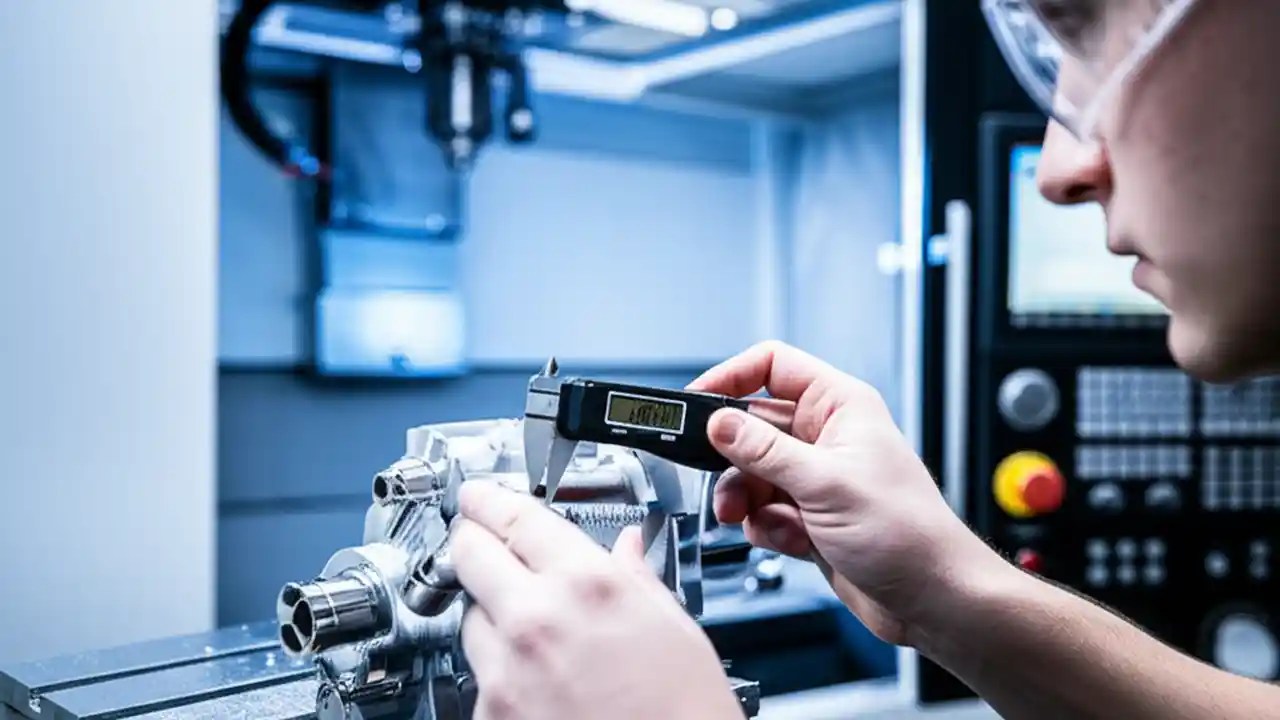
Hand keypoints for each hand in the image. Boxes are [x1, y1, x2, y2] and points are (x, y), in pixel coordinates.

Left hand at [450, 481, 745, 719]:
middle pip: (469, 555)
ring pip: (470, 618)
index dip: (488, 498)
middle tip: (489, 545)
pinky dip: (501, 672)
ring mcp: (506, 674)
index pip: (512, 516)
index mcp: (588, 585)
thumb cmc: (686, 715)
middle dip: (477, 544)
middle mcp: (536, 622)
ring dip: (494, 614)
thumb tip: (626, 549)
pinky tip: (544, 682)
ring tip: (543, 636)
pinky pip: (480, 676)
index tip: (478, 493)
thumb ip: (636, 579)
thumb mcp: (676, 630)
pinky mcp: (491, 716)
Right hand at [690, 341, 1010, 646]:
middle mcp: (827, 436)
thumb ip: (764, 451)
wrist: (931, 598)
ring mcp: (817, 477)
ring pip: (752, 472)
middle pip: (753, 426)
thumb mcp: (824, 483)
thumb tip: (718, 422)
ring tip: (748, 517)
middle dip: (733, 458)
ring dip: (745, 498)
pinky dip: (766, 526)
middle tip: (720, 479)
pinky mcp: (810, 515)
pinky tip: (789, 539)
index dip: (731, 378)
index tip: (697, 404)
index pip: (773, 367)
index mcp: (840, 406)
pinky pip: (764, 509)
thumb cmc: (907, 533)